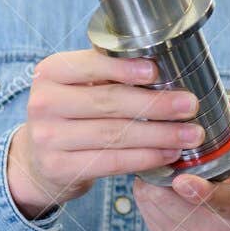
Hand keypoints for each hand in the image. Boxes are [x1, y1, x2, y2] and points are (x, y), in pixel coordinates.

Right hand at [6, 50, 205, 217]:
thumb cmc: (73, 111)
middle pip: (109, 101)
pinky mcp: (58, 167)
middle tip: (190, 105)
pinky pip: (111, 161)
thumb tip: (167, 63)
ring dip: (159, 134)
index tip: (157, 71)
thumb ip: (111, 71)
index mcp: (51, 72)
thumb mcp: (80, 84)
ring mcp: (48, 137)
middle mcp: (44, 102)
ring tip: (191, 134)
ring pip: (115, 134)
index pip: (90, 65)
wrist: (38, 157)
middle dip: (156, 104)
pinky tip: (169, 154)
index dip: (124, 69)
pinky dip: (145, 158)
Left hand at [133, 153, 229, 230]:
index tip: (182, 179)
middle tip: (165, 145)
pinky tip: (160, 180)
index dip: (199, 191)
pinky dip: (148, 188)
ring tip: (163, 161)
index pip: (221, 203)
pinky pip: (144, 206)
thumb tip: (218, 131)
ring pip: (151, 199)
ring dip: (152, 175)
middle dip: (162, 167)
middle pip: (171, 198)